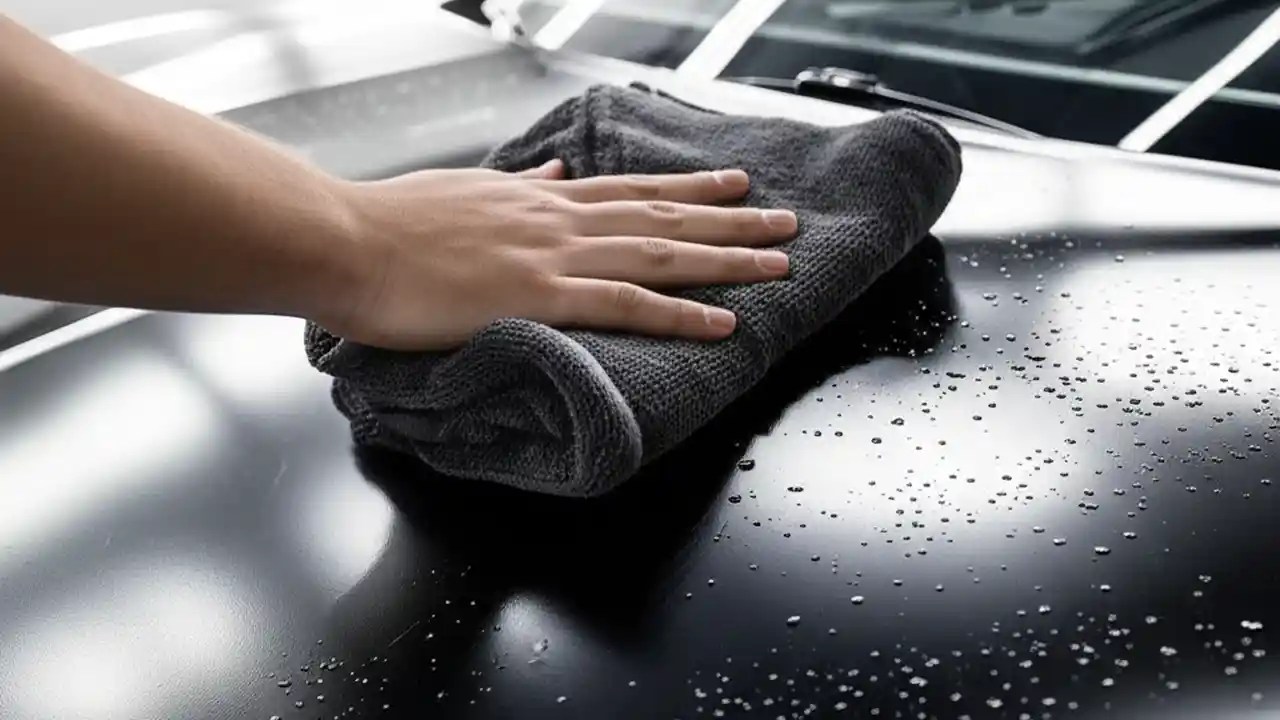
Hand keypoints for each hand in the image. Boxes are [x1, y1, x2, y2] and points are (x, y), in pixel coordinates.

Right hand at [321, 160, 796, 349]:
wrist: (344, 240)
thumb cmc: (389, 222)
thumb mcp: (462, 189)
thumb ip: (516, 187)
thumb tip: (550, 173)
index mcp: (538, 199)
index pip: (631, 191)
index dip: (687, 190)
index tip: (730, 185)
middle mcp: (559, 219)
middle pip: (662, 218)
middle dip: (729, 221)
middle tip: (783, 221)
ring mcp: (554, 256)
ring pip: (660, 255)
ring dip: (725, 259)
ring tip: (778, 262)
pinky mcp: (540, 296)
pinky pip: (627, 305)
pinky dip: (680, 312)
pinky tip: (722, 322)